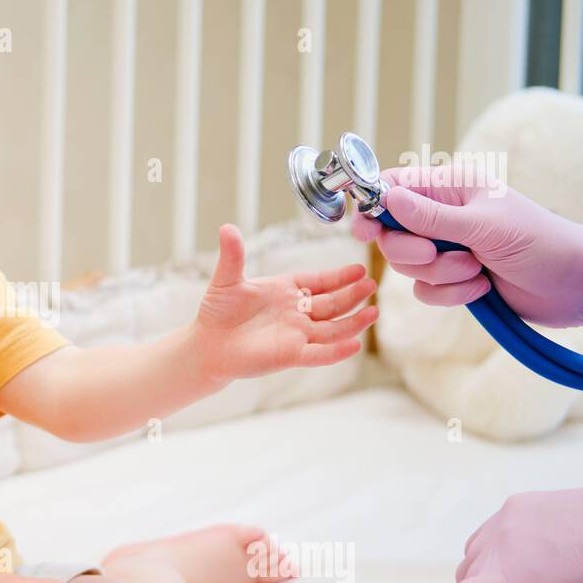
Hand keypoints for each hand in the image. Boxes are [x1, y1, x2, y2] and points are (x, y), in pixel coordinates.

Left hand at [191, 224, 377, 381]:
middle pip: (332, 304)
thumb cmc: (218, 312)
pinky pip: (318, 353)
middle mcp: (296, 313)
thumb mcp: (226, 279)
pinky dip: (336, 351)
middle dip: (352, 295)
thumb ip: (233, 255)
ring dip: (353, 322)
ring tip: (374, 312)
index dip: (338, 276)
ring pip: (332, 328)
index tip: (359, 269)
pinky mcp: (290, 355)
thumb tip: (227, 227)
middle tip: (372, 284)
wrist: (207, 344)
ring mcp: (296, 335)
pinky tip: (355, 345)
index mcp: (286, 291)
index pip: (318, 281)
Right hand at [352, 165, 582, 334]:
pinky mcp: (453, 280)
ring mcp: (447, 249)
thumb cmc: (541, 243)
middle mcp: (443, 215)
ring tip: (476, 269)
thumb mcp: (484, 225)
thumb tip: (386, 199)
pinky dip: (450, 294)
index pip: (394, 187)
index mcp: (451, 188)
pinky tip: (481, 288)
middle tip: (436, 253)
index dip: (372, 206)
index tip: (364, 228)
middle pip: (391, 233)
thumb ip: (430, 216)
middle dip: (412, 251)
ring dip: (439, 274)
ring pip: (407, 266)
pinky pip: (425, 291)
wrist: (577, 286)